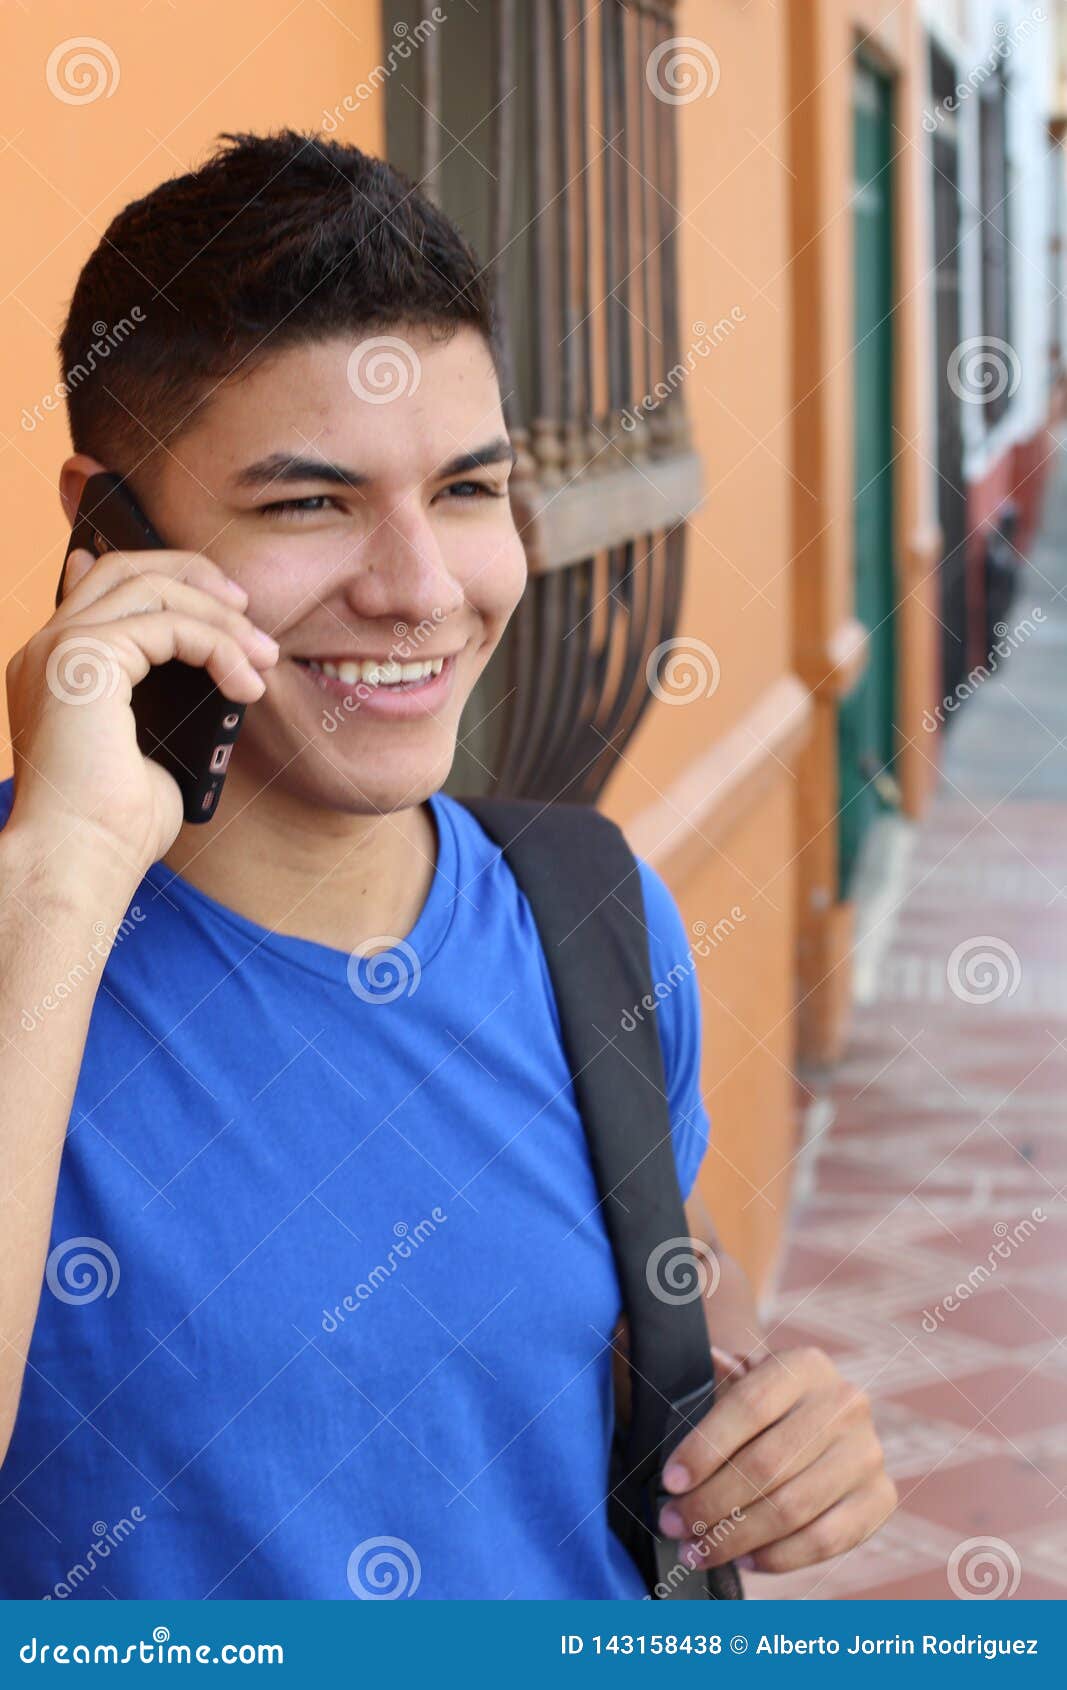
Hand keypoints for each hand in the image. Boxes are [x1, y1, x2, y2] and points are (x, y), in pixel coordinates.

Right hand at [5, 546, 277, 887]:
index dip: (166, 576)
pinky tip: (246, 684)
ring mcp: (59, 650)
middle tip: (248, 607)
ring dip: (218, 616)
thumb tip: (215, 684)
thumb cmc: (114, 831)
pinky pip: (168, 623)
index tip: (225, 602)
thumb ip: (170, 708)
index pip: (101, 586)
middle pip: (125, 568)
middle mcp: (48, 650)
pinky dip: (218, 646)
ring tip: (263, 656)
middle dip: (195, 575)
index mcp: (57, 670)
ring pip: (150, 586)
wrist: (78, 862)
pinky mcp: (82, 659)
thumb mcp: (153, 755)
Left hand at [657, 1344, 895, 1573]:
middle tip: (672, 1524)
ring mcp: (868, 1452)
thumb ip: (715, 1387)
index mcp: (806, 1365)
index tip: (670, 1482)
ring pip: (792, 1508)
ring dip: (735, 1538)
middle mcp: (845, 1403)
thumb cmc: (764, 1405)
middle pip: (767, 1465)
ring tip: (697, 1550)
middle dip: (710, 1503)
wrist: (821, 1419)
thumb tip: (702, 1383)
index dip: (704, 1448)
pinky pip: (825, 1540)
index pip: (749, 1406)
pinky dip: (778, 1557)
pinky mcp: (881, 1498)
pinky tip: (743, 1559)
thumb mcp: (741, 1380)